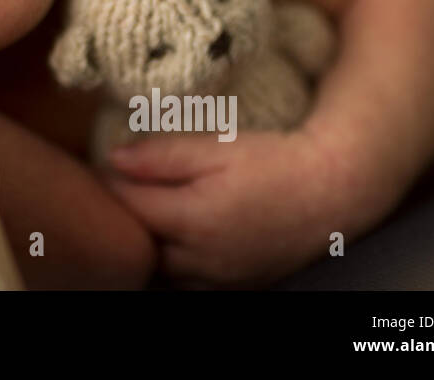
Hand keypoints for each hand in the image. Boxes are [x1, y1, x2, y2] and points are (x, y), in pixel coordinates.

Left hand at [100, 125, 385, 287]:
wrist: (332, 194)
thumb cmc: (274, 162)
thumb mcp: (216, 147)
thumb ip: (162, 155)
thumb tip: (114, 158)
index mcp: (191, 219)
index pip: (127, 206)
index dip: (110, 183)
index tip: (101, 163)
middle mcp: (200, 259)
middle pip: (140, 243)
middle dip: (126, 216)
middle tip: (122, 186)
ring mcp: (218, 279)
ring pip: (161, 269)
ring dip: (149, 243)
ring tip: (149, 210)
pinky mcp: (234, 286)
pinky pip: (188, 282)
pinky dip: (174, 263)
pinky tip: (176, 237)